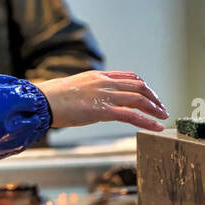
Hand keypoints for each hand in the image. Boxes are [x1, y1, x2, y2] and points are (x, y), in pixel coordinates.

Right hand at [33, 70, 167, 130]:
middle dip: (153, 97)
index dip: (143, 86)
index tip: (150, 94)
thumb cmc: (50, 98)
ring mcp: (105, 95)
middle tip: (161, 107)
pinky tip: (156, 128)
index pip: (128, 77)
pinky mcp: (103, 110)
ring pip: (139, 99)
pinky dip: (147, 122)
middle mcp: (105, 83)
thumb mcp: (73, 89)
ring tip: (162, 117)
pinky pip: (132, 115)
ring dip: (154, 108)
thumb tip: (88, 101)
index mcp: (97, 76)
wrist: (41, 101)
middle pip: (138, 86)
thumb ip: (86, 92)